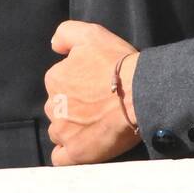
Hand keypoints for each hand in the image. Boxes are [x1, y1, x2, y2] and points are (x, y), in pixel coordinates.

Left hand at [44, 20, 141, 164]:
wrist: (140, 93)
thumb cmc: (117, 63)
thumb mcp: (91, 34)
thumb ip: (65, 34)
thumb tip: (53, 46)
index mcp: (55, 78)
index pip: (59, 84)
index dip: (77, 85)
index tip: (94, 87)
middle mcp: (53, 105)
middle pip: (58, 109)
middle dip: (72, 109)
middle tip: (97, 106)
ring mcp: (64, 131)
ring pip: (59, 132)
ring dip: (72, 130)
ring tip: (95, 126)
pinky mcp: (76, 153)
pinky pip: (61, 158)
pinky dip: (69, 154)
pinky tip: (83, 146)